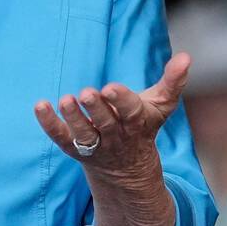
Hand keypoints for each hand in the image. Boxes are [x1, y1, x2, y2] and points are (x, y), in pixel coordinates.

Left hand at [33, 52, 190, 185]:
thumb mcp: (161, 105)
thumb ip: (173, 81)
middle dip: (97, 109)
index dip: (121, 100)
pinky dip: (50, 124)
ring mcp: (94, 145)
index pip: (131, 112)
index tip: (111, 87)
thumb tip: (186, 56)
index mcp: (137, 124)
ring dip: (74, 119)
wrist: (127, 169)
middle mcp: (115, 137)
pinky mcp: (75, 149)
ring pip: (83, 135)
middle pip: (106, 124)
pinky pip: (60, 138)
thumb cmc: (143, 126)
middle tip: (88, 92)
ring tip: (66, 100)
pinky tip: (40, 106)